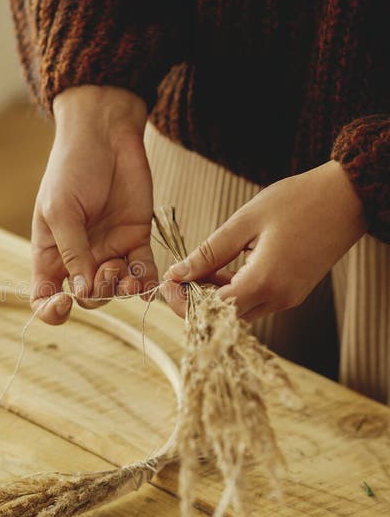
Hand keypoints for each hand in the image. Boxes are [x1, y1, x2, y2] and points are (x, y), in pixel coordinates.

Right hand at [31, 85, 157, 323]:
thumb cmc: (71, 168)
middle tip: (106, 266)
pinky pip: (143, 272)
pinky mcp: (136, 239)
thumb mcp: (61, 209)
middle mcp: (80, 257)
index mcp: (51, 252)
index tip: (63, 304)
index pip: (44, 295)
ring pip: (116, 288)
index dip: (50, 311)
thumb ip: (72, 252)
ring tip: (124, 268)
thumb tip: (80, 292)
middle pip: (87, 295)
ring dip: (121, 287)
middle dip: (97, 290)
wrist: (105, 134)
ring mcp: (109, 249)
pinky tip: (147, 280)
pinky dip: (145, 282)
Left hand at [162, 160, 366, 320]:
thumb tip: (178, 273)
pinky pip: (255, 302)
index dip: (184, 301)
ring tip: (200, 266)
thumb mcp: (245, 221)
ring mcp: (288, 298)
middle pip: (223, 318)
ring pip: (239, 312)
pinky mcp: (294, 292)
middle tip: (178, 275)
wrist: (347, 197)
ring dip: (214, 296)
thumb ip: (209, 251)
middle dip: (195, 301)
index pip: (211, 311)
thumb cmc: (298, 201)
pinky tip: (224, 267)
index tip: (168, 282)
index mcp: (264, 282)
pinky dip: (234, 291)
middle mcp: (278, 299)